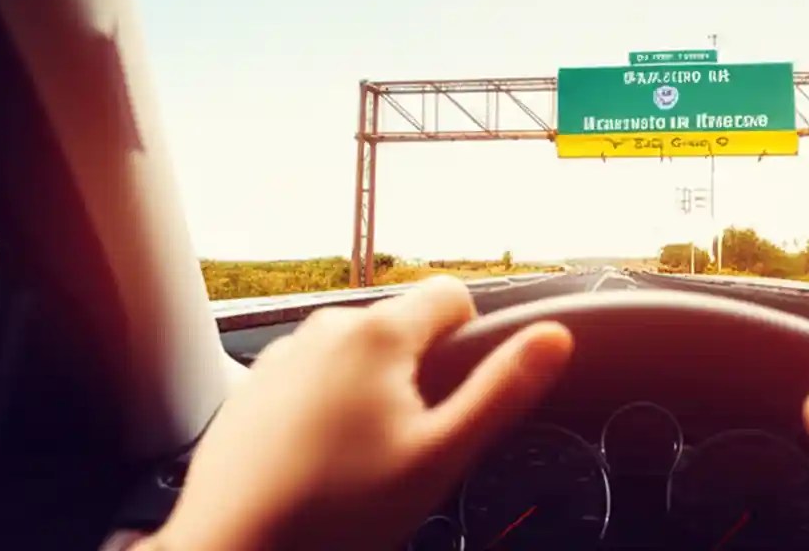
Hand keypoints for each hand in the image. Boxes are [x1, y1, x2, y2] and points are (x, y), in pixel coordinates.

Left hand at [145, 275, 572, 550]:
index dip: (470, 341)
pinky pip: (314, 378)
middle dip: (419, 373)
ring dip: (373, 389)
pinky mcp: (253, 387)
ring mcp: (283, 355)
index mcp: (378, 334)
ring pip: (358, 354)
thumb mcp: (439, 458)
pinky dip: (328, 406)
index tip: (455, 397)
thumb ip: (501, 390)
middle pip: (404, 327)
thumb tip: (556, 336)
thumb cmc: (336, 514)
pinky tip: (319, 462)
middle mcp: (327, 327)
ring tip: (361, 460)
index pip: (451, 294)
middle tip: (411, 443)